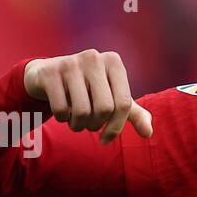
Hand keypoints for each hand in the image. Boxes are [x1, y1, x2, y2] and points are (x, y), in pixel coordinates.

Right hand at [23, 49, 153, 143]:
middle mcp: (94, 58)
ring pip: (82, 111)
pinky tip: (62, 111)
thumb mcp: (113, 98)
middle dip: (96, 125)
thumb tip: (148, 133)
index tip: (106, 139)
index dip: (116, 128)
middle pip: (104, 109)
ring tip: (76, 121)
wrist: (48, 75)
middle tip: (89, 125)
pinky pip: (61, 110)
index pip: (123, 104)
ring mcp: (70, 62)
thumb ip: (134, 114)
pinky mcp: (49, 72)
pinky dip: (62, 119)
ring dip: (78, 125)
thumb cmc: (88, 90)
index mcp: (114, 62)